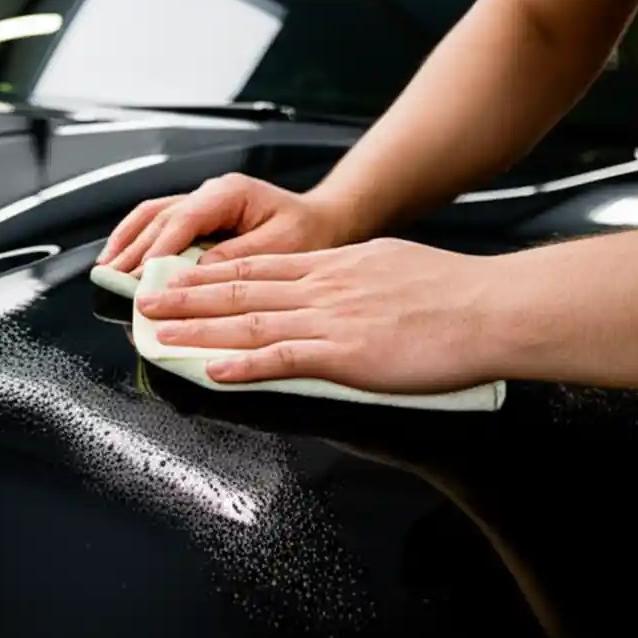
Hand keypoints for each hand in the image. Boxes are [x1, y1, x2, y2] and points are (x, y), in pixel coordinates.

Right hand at [97, 173, 356, 275]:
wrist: (322, 221)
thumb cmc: (308, 232)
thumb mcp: (281, 247)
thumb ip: (238, 257)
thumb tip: (196, 272)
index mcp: (229, 193)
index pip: (183, 220)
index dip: (158, 250)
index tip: (140, 277)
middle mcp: (209, 193)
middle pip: (159, 219)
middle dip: (133, 251)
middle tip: (111, 282)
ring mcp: (200, 202)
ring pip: (151, 217)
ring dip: (126, 243)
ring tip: (105, 271)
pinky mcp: (197, 217)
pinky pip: (158, 224)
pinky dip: (136, 241)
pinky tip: (121, 259)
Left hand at [135, 239, 505, 392]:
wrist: (490, 308)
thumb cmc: (455, 292)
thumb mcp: (393, 266)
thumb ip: (356, 278)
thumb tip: (339, 290)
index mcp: (334, 267)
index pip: (259, 268)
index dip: (212, 275)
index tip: (181, 277)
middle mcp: (322, 287)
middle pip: (240, 290)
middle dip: (188, 298)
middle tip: (147, 302)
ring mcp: (331, 319)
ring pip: (250, 323)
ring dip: (199, 330)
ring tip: (160, 335)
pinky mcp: (345, 352)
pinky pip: (283, 359)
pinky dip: (244, 365)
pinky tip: (214, 371)